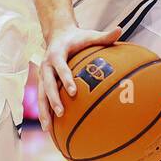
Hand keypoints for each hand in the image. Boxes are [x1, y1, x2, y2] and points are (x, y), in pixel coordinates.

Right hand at [37, 24, 122, 141]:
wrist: (58, 34)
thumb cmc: (78, 37)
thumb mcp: (90, 35)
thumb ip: (104, 36)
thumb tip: (120, 30)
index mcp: (56, 54)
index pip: (60, 68)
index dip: (65, 79)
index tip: (73, 92)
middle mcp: (46, 66)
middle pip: (47, 84)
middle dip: (53, 99)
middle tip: (61, 112)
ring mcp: (42, 75)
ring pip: (41, 95)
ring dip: (44, 112)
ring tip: (48, 129)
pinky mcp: (42, 83)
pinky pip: (42, 99)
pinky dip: (44, 114)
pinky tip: (49, 130)